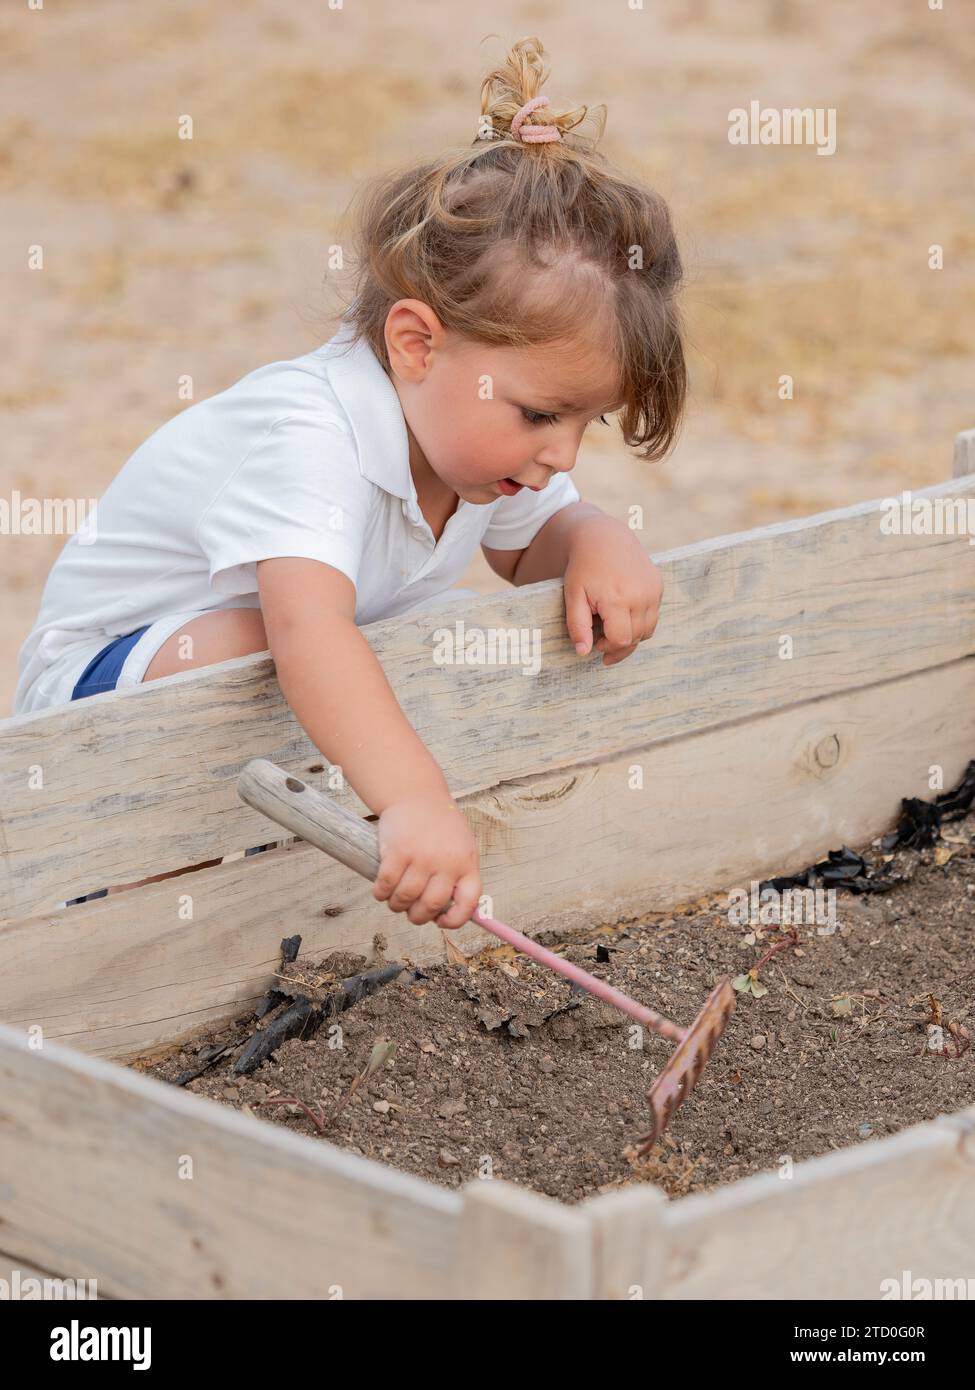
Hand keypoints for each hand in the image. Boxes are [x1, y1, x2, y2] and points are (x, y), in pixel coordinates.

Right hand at [373, 792, 481, 929]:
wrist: (415, 793)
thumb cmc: (439, 824)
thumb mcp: (461, 846)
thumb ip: (458, 875)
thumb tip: (448, 913)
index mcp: (467, 862)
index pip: (469, 902)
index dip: (455, 919)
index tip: (441, 922)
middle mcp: (446, 861)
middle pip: (431, 905)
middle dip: (417, 916)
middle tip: (410, 913)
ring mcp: (421, 856)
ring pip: (405, 898)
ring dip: (396, 905)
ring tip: (394, 901)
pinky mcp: (397, 852)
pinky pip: (386, 885)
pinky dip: (381, 893)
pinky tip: (381, 891)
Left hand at [563, 516, 662, 666]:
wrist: (604, 536)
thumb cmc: (584, 567)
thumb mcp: (573, 595)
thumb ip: (578, 626)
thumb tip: (582, 652)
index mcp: (618, 598)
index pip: (621, 640)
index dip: (609, 648)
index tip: (596, 645)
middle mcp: (641, 595)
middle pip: (636, 638)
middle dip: (619, 646)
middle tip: (601, 642)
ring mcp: (653, 590)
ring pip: (647, 631)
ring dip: (631, 636)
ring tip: (612, 630)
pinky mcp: (658, 586)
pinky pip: (653, 616)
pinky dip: (639, 622)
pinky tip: (622, 615)